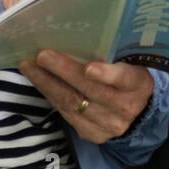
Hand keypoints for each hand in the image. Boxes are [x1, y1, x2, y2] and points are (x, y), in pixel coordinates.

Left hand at [19, 48, 153, 144]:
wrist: (135, 109)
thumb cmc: (126, 75)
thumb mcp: (128, 61)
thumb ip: (110, 53)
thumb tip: (76, 34)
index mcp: (138, 84)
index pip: (123, 79)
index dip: (106, 74)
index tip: (89, 68)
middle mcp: (125, 107)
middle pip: (91, 91)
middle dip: (63, 71)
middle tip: (42, 55)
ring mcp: (109, 124)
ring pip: (73, 104)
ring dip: (47, 83)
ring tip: (29, 66)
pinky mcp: (93, 133)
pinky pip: (66, 114)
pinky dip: (50, 95)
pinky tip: (38, 80)